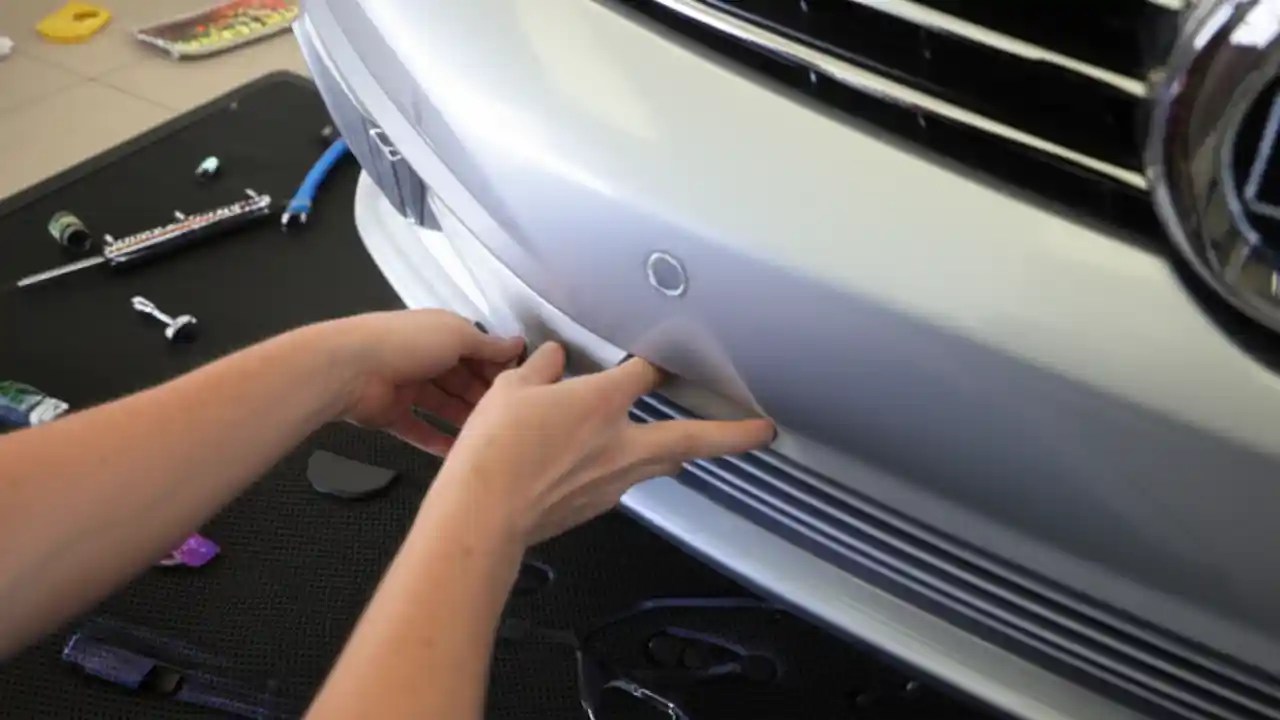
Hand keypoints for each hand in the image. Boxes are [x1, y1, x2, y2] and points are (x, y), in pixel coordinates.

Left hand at [320, 310, 523, 455]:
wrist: (350, 368)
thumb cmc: (405, 343)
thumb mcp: (456, 334)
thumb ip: (488, 344)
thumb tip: (517, 344)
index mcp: (441, 333)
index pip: (478, 351)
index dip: (498, 367)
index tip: (522, 385)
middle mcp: (425, 358)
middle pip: (462, 381)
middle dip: (484, 397)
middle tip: (509, 416)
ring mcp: (407, 387)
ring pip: (443, 407)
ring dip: (464, 421)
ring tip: (490, 437)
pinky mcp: (392, 414)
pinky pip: (419, 430)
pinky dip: (436, 441)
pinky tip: (458, 453)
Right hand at [426, 342, 775, 547]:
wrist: (483, 515)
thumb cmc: (494, 450)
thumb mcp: (511, 390)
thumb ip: (541, 370)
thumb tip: (553, 358)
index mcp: (602, 401)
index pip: (646, 372)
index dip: (657, 360)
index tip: (665, 356)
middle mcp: (621, 442)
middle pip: (691, 436)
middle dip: (732, 434)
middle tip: (762, 432)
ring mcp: (614, 480)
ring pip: (661, 464)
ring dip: (679, 454)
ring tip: (694, 450)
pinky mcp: (598, 506)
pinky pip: (623, 482)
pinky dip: (625, 470)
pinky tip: (605, 466)